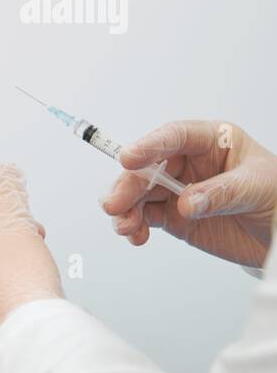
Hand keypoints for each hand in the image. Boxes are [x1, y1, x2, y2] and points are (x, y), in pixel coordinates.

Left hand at [0, 163, 63, 353]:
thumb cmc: (18, 284)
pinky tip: (27, 299)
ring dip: (11, 269)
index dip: (9, 218)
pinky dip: (9, 295)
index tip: (29, 228)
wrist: (27, 336)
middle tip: (34, 250)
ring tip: (33, 277)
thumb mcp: (17, 225)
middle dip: (11, 244)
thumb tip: (6, 171)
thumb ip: (10, 194)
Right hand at [100, 120, 276, 268]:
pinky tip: (135, 235)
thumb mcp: (258, 188)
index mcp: (212, 142)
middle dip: (128, 186)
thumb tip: (186, 202)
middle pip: (148, 168)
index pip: (175, 137)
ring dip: (125, 209)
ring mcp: (178, 189)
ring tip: (124, 226)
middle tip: (115, 203)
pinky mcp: (173, 215)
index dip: (149, 146)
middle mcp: (189, 162)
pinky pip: (144, 217)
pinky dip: (134, 226)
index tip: (128, 158)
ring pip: (139, 194)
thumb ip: (221, 193)